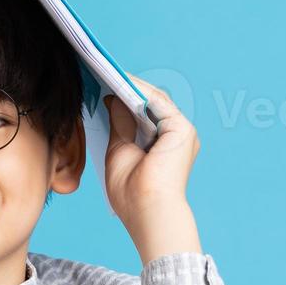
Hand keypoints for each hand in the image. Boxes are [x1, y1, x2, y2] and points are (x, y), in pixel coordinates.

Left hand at [103, 75, 202, 262]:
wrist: (147, 210)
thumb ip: (119, 123)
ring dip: (132, 87)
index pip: (144, 114)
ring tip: (109, 74)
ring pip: (155, 100)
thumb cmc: (132, 192)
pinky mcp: (182, 129)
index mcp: (164, 146)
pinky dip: (140, 91)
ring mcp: (182, 132)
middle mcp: (176, 137)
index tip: (104, 85)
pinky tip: (121, 83)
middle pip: (150, 105)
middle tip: (103, 74)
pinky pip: (158, 102)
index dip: (125, 99)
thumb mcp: (119, 150)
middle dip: (128, 90)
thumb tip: (113, 99)